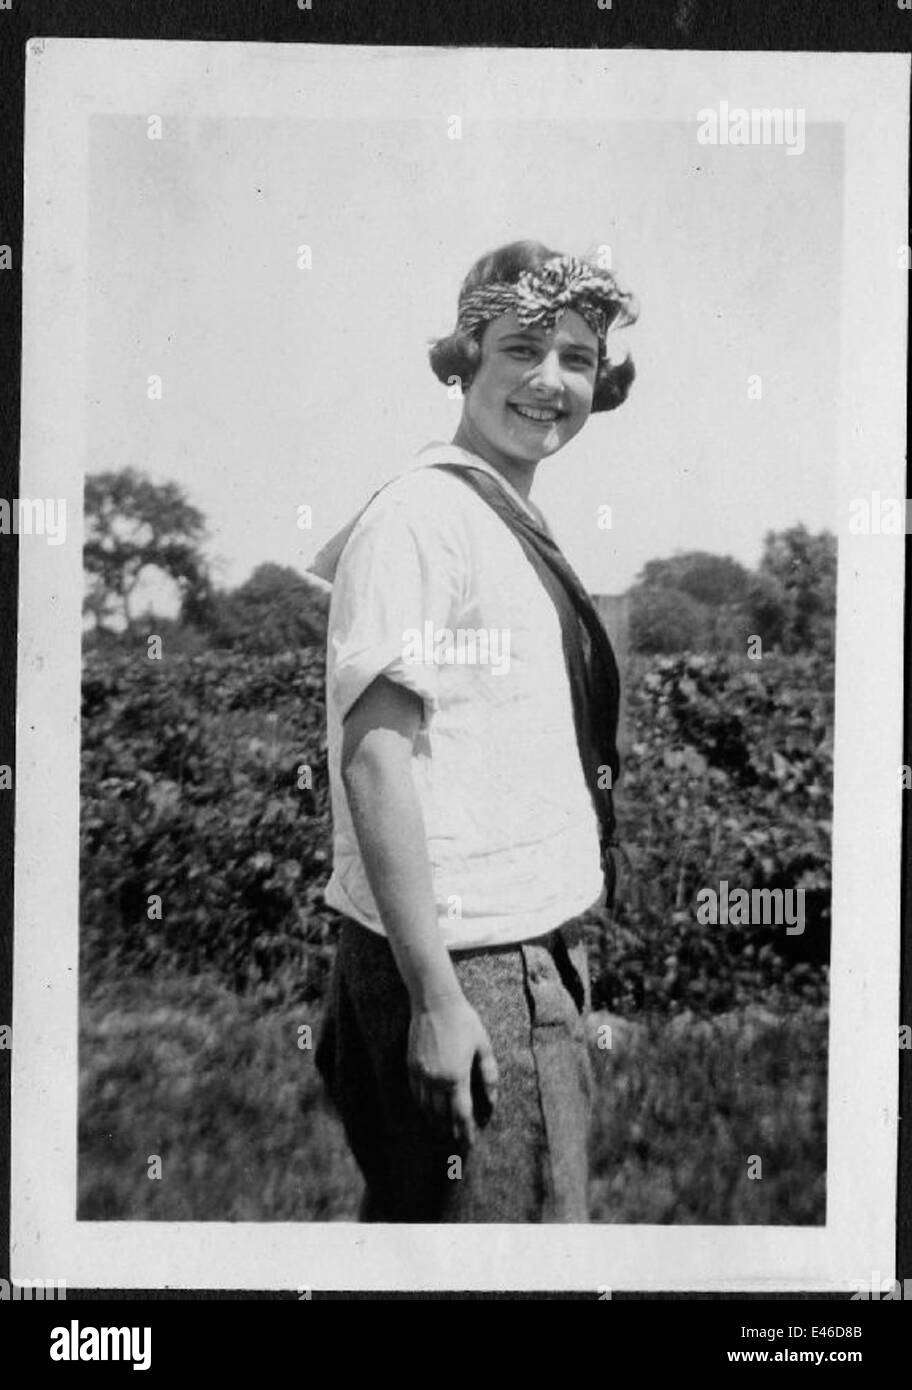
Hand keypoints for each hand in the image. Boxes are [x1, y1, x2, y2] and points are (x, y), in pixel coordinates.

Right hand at [407, 994, 498, 1147]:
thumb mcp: (483, 1046)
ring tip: (443, 1129)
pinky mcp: (411, 1066)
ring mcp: (421, 1074)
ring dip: (435, 1121)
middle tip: (456, 1142)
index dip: (465, 1132)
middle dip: (450, 1130)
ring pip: (426, 1107)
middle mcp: (436, 1080)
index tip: (468, 1144)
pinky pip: (415, 1093)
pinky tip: (428, 1109)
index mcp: (457, 1077)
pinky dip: (422, 1105)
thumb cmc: (464, 1021)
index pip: (461, 1114)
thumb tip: (492, 1100)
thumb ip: (489, 1075)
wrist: (435, 1002)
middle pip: (442, 1115)